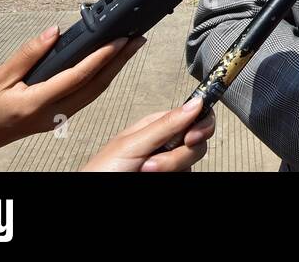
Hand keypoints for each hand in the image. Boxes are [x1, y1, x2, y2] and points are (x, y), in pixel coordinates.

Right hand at [0, 25, 144, 170]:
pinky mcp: (54, 120)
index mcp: (35, 104)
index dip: (102, 56)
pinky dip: (98, 81)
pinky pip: (83, 99)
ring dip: (113, 71)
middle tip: (137, 40)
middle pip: (95, 86)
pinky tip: (105, 67)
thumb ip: (28, 54)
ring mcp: (55, 120)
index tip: (120, 39)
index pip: (78, 76)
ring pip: (92, 94)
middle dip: (119, 62)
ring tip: (128, 50)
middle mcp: (51, 115)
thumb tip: (55, 32)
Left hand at [81, 98, 215, 171]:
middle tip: (153, 163)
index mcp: (159, 126)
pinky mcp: (172, 176)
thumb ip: (167, 124)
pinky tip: (155, 178)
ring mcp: (170, 163)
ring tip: (145, 172)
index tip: (193, 137)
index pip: (195, 115)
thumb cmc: (102, 171)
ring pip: (192, 162)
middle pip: (197, 142)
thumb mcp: (134, 143)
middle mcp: (167, 144)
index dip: (201, 124)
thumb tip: (196, 102)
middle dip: (178, 155)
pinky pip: (187, 175)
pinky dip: (174, 176)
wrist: (97, 196)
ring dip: (171, 169)